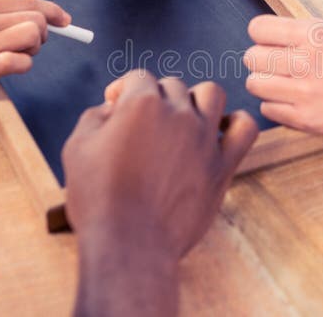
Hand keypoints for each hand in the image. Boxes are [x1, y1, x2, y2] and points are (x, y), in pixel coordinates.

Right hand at [0, 0, 69, 101]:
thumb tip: (38, 17)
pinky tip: (11, 67)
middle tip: (31, 42)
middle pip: (34, 18)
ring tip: (20, 53)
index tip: (64, 20)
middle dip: (42, 32)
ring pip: (31, 36)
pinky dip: (23, 65)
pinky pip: (20, 62)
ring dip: (34, 47)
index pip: (26, 1)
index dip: (51, 10)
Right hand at [63, 71, 258, 259]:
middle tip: (143, 124)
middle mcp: (178, 113)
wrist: (130, 244)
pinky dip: (237, 123)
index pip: (138, 77)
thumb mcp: (77, 148)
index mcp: (142, 103)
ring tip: (183, 118)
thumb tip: (111, 108)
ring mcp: (205, 138)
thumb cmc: (99, 199)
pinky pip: (245, 129)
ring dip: (195, 100)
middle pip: (173, 86)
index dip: (123, 89)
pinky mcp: (223, 165)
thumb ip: (95, 116)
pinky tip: (221, 131)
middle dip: (155, 98)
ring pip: (211, 93)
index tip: (116, 105)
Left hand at [243, 16, 322, 145]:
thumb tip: (279, 34)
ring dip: (267, 86)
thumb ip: (311, 33)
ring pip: (255, 85)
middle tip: (280, 68)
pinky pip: (269, 112)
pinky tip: (299, 104)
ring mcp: (305, 92)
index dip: (263, 37)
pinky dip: (278, 109)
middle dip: (263, 62)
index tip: (274, 45)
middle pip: (251, 58)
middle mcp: (306, 60)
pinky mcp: (308, 120)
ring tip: (288, 87)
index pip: (258, 29)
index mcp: (316, 32)